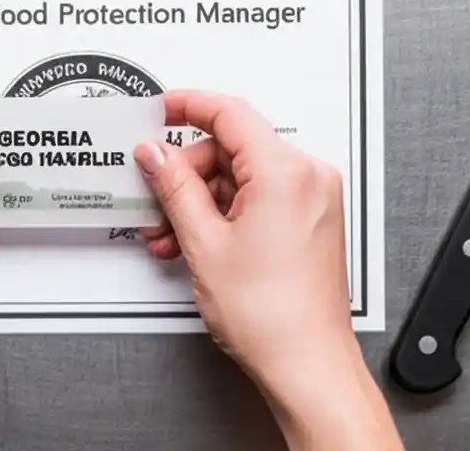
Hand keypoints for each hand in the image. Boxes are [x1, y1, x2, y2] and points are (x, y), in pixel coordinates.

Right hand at [134, 91, 400, 449]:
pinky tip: (197, 241)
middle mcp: (308, 178)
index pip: (230, 113)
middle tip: (157, 198)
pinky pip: (259, 197)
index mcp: (285, 173)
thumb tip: (155, 154)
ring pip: (242, 176)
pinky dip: (225, 214)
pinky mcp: (310, 220)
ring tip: (172, 234)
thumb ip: (174, 187)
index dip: (187, 105)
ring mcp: (313, 199)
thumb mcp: (204, 243)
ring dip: (201, 200)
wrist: (306, 364)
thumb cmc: (272, 317)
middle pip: (232, 148)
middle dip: (187, 173)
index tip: (161, 109)